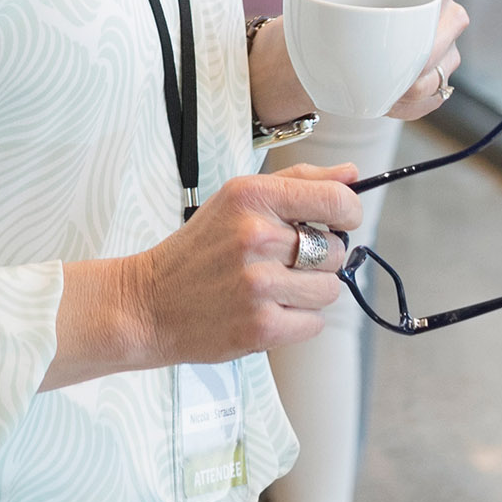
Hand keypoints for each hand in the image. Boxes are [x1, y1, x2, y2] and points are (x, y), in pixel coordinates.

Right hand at [112, 166, 375, 368]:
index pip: (336, 199)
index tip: (340, 221)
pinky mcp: (261, 327)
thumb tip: (352, 174)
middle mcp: (255, 237)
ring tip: (273, 287)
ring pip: (330, 290)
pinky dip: (297, 320)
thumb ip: (299, 181)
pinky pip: (314, 323)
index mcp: (251, 197)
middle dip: (319, 258)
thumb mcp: (237, 199)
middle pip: (337, 250)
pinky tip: (266, 309)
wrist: (149, 304)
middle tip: (282, 261)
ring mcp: (259, 284)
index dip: (349, 213)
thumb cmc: (197, 251)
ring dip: (309, 292)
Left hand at [347, 0, 468, 119]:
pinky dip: (407, 105)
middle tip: (385, 58)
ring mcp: (446, 51)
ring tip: (379, 83)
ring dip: (410, 84)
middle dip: (418, 50)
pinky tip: (385, 99)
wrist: (326, 41)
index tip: (400, 7)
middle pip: (448, 31)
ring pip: (440, 72)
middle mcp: (446, 15)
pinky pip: (433, 99)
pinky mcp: (439, 82)